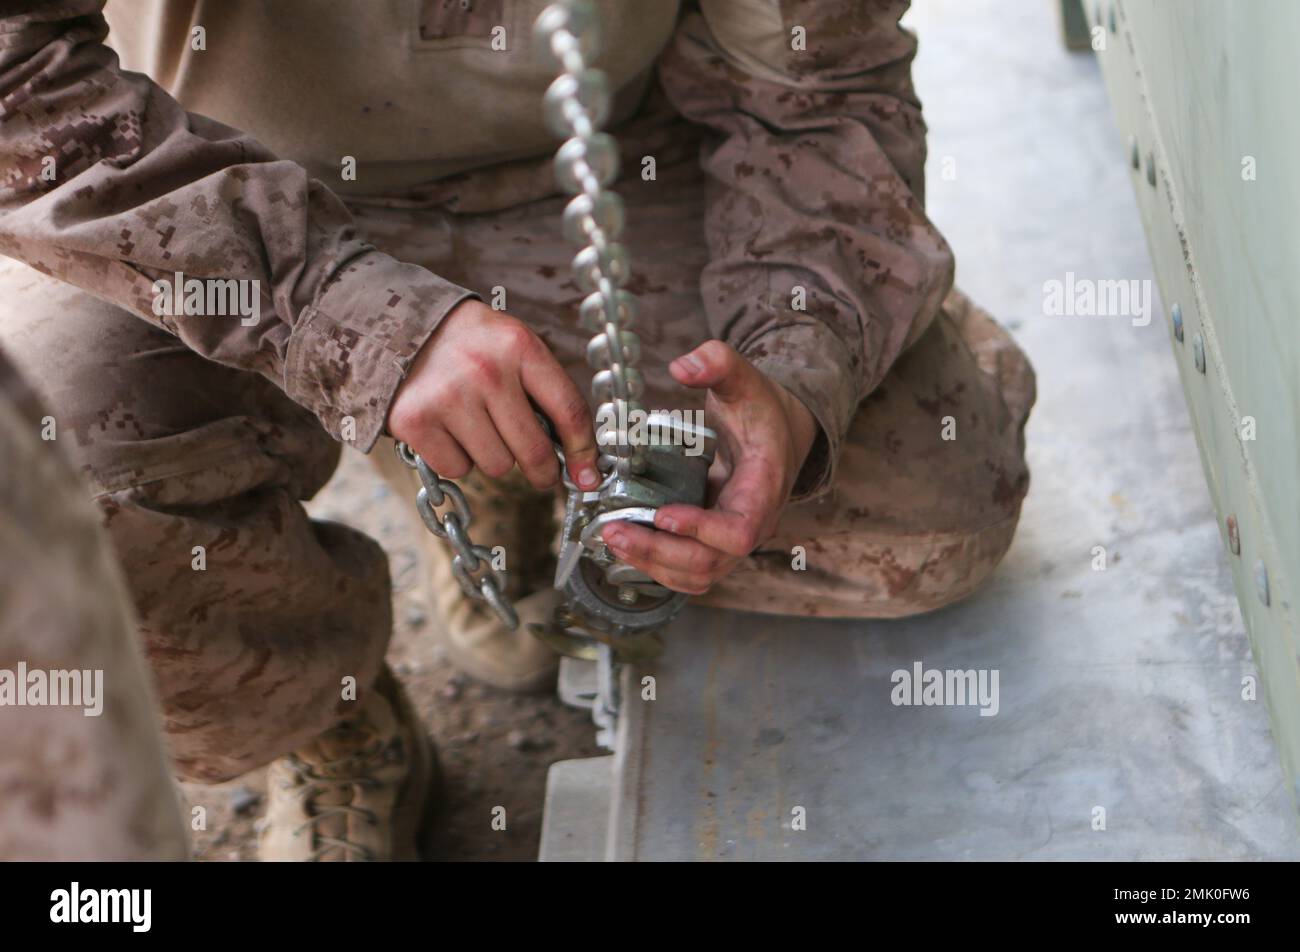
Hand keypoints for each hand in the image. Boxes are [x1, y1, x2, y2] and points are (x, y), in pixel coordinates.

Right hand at [387, 299, 600, 489]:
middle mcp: (486, 371)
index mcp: (519, 346)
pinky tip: (447, 430)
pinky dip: (456, 458)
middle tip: (539, 472)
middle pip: (533, 451)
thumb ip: (542, 390)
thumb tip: (576, 454)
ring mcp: (448, 397)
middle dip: (542, 471)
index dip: (583, 451)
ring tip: (475, 425)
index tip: (588, 476)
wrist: (391, 324)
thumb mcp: (510, 344)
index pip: (568, 410)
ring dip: (492, 456)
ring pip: (497, 466)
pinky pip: (458, 469)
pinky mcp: (416, 421)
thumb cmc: (465, 343)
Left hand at [600, 340, 817, 594]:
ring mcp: (733, 541)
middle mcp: (752, 525)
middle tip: (614, 531)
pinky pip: (689, 572)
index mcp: (763, 489)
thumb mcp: (744, 379)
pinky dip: (657, 567)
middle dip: (658, 553)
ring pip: (697, 576)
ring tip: (613, 540)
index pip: (739, 531)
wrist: (780, 432)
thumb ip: (718, 363)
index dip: (700, 530)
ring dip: (652, 565)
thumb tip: (682, 365)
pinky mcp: (714, 544)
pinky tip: (626, 546)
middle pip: (709, 563)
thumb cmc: (761, 410)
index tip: (662, 515)